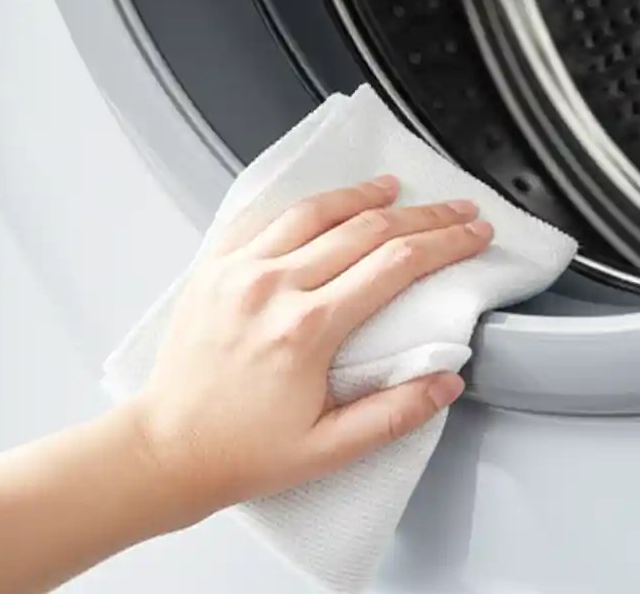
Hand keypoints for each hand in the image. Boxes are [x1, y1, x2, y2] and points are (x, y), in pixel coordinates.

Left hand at [124, 176, 492, 526]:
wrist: (165, 450)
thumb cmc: (240, 452)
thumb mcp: (328, 450)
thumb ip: (395, 415)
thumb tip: (446, 381)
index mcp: (307, 329)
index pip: (396, 263)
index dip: (445, 243)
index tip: (473, 234)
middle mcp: (273, 288)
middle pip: (366, 228)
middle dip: (423, 215)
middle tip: (456, 209)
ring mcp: (238, 271)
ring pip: (313, 210)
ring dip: (361, 194)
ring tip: (393, 187)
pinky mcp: (212, 269)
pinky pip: (261, 217)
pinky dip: (299, 203)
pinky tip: (319, 201)